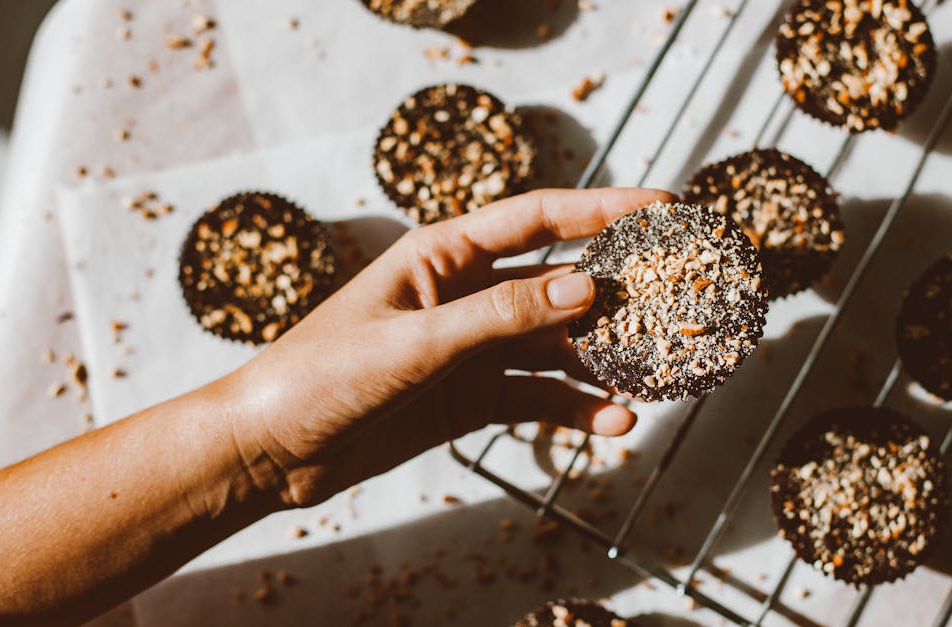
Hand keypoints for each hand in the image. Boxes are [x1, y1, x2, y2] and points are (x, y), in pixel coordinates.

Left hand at [225, 187, 676, 508]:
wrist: (273, 450)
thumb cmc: (323, 375)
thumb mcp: (417, 342)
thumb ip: (502, 315)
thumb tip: (586, 288)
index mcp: (444, 255)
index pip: (539, 218)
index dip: (604, 209)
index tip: (664, 206)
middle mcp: (466, 294)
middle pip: (559, 284)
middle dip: (618, 295)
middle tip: (678, 303)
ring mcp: (473, 348)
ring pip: (556, 345)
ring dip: (604, 361)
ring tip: (656, 376)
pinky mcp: (472, 397)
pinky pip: (538, 396)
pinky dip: (575, 408)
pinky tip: (612, 424)